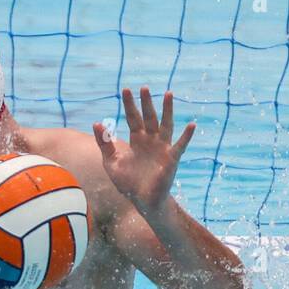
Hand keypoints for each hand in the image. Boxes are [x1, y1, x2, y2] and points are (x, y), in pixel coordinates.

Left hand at [93, 87, 195, 212]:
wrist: (143, 201)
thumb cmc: (128, 183)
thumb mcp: (111, 162)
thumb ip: (104, 143)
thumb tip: (97, 123)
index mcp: (137, 140)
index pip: (133, 118)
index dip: (129, 105)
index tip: (125, 90)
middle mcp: (151, 141)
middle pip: (149, 117)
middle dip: (146, 103)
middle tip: (144, 87)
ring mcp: (163, 148)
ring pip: (165, 125)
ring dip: (167, 110)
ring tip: (168, 94)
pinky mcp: (171, 159)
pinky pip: (180, 145)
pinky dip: (187, 136)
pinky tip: (192, 125)